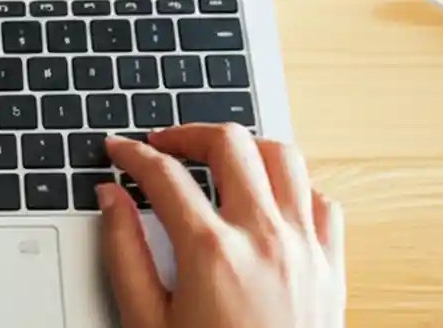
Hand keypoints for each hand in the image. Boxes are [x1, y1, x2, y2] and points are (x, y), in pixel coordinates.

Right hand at [100, 126, 344, 327]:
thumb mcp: (148, 321)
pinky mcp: (332, 266)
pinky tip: (268, 198)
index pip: (163, 175)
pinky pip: (322, 200)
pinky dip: (294, 186)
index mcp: (211, 252)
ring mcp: (305, 248)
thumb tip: (111, 198)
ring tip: (215, 159)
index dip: (132, 154)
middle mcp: (264, 237)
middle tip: (163, 145)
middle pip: (229, 144)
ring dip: (245, 147)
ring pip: (283, 156)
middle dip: (188, 132)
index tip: (118, 150)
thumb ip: (124, 251)